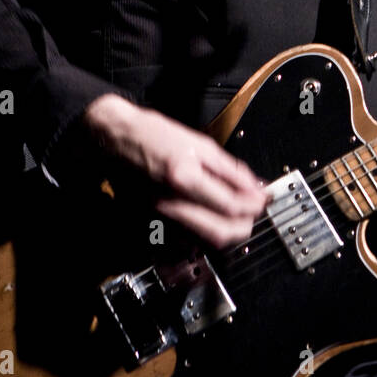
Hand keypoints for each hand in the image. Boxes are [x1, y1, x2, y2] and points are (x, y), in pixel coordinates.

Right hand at [83, 93, 266, 248]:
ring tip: (233, 213)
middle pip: (219, 234)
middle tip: (253, 211)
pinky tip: (209, 217)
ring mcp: (157, 217)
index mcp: (182, 177)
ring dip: (225, 231)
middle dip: (244, 226)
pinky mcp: (150, 224)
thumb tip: (254, 187)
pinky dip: (203, 233)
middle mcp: (169, 203)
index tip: (262, 199)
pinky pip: (185, 241)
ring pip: (203, 242)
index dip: (253, 205)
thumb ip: (230, 169)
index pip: (230, 205)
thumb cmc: (153, 134)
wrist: (114, 139)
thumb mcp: (198, 143)